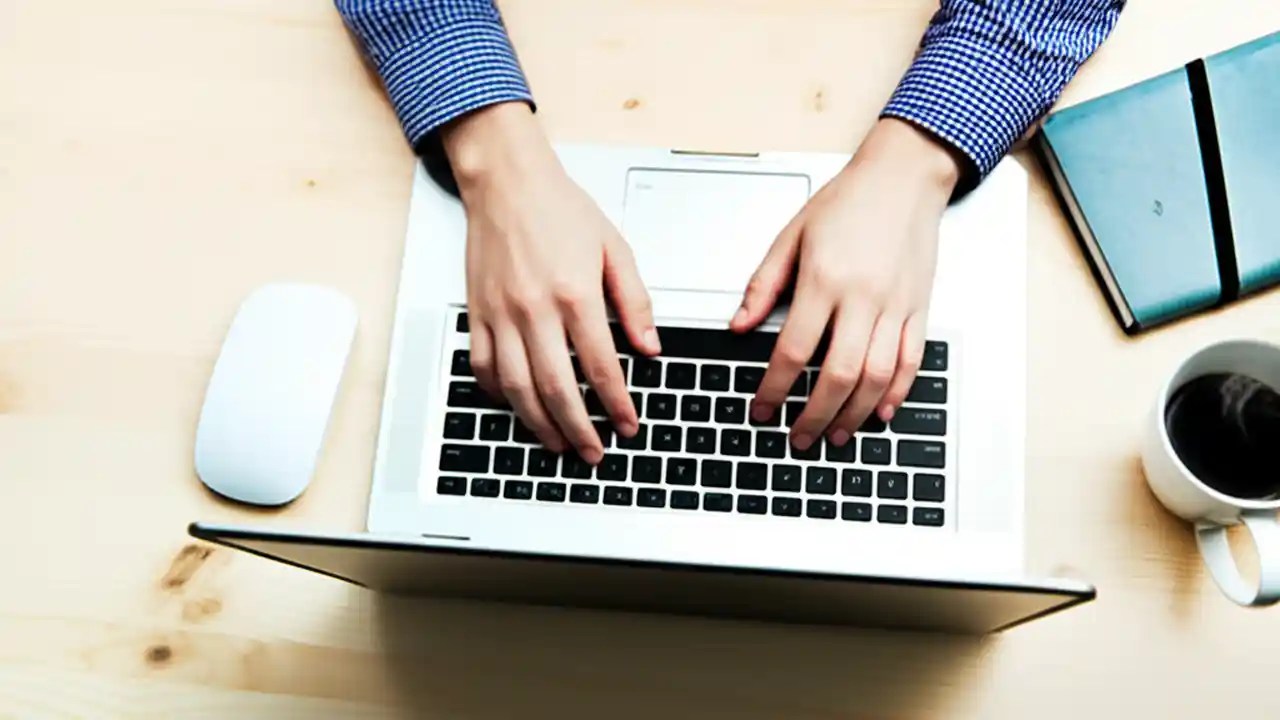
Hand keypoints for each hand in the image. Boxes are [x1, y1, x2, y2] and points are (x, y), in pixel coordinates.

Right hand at [443, 102, 660, 462]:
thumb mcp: (614, 247)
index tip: (628, 424)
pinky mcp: (478, 314)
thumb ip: (634, 301)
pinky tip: (518, 407)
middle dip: (579, 429)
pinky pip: (482, 368)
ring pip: (517, 388)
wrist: (506, 181)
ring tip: (559, 444)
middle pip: (557, 388)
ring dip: (540, 424)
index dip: (616, 403)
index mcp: (574, 292)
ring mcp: (501, 314)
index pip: (600, 365)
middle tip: (595, 452)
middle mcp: (534, 309)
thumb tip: (649, 346)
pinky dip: (500, 395)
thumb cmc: (559, 208)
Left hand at [730, 118, 960, 450]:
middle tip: (798, 438)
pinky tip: (880, 412)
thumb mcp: (791, 236)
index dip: (774, 389)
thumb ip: (762, 285)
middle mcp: (863, 298)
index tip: (761, 410)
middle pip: (838, 374)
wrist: (903, 178)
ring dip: (855, 414)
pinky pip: (911, 361)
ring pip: (877, 377)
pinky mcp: (920, 308)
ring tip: (835, 435)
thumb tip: (737, 326)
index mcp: (824, 280)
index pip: (793, 350)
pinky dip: (897, 393)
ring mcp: (896, 306)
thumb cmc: (847, 202)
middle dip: (814, 415)